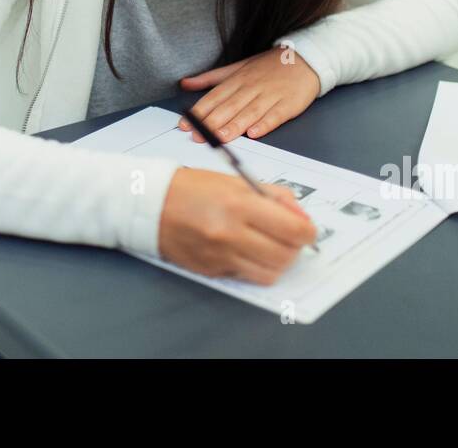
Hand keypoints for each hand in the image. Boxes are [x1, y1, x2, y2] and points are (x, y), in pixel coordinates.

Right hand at [157, 168, 316, 284]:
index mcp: (239, 204)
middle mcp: (231, 234)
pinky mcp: (213, 271)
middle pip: (285, 255)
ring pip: (269, 273)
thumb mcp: (236, 180)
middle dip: (294, 247)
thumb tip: (300, 216)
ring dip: (277, 261)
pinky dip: (254, 266)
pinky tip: (246, 250)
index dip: (307, 231)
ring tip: (269, 245)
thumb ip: (273, 196)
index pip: (293, 229)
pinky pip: (247, 276)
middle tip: (288, 236)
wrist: (150, 205)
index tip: (307, 229)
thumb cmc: (193, 188)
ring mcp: (221, 256)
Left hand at [177, 47, 320, 142]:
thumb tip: (185, 83)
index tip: (185, 123)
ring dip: (235, 126)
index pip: (215, 96)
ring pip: (250, 112)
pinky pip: (275, 115)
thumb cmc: (268, 66)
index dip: (199, 111)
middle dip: (212, 122)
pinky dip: (265, 124)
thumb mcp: (237, 66)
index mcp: (238, 79)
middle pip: (230, 106)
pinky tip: (254, 133)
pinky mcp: (288, 104)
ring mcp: (270, 95)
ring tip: (221, 137)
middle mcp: (252, 86)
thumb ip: (210, 78)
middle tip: (198, 136)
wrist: (305, 59)